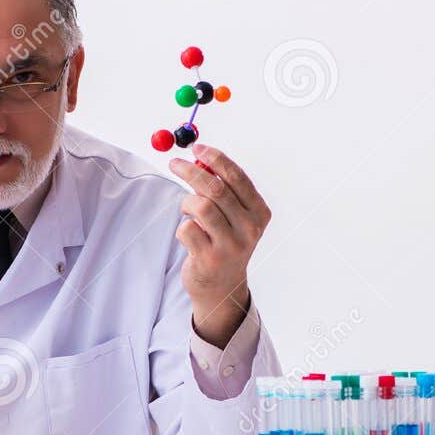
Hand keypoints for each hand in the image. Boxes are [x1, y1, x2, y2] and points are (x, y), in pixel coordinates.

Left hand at [169, 144, 269, 347]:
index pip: (237, 178)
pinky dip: (183, 227)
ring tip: (187, 210)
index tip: (196, 148)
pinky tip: (190, 236)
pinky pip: (187, 229)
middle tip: (174, 163)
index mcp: (259, 212)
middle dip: (191, 171)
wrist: (222, 286)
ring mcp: (231, 245)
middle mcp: (249, 229)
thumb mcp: (233, 215)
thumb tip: (198, 159)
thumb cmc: (224, 240)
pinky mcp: (210, 259)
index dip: (215, 159)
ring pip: (200, 206)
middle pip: (216, 189)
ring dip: (186, 203)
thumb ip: (222, 188)